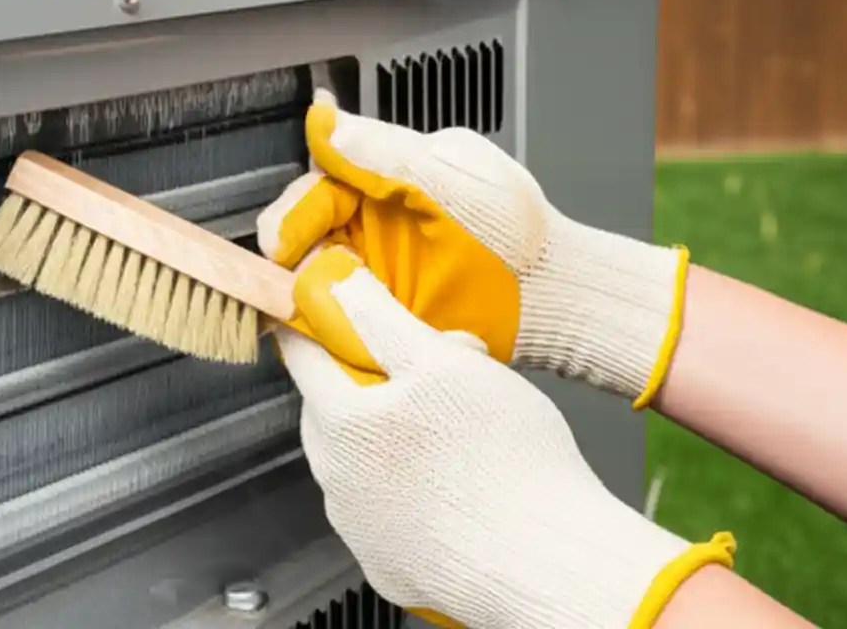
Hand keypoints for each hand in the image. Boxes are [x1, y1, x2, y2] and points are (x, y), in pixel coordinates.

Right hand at [260, 89, 688, 404]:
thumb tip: (323, 118)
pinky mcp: (390, 306)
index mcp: (392, 172)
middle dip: (295, 257)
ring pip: (319, 273)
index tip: (280, 242)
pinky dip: (331, 319)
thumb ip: (384, 153)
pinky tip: (335, 325)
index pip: (317, 184)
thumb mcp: (449, 185)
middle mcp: (381, 216)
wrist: (557, 302)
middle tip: (294, 282)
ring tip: (316, 308)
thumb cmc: (519, 238)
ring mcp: (384, 264)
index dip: (292, 213)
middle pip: (310, 231)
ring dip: (310, 291)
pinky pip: (343, 310)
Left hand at [277, 246, 734, 627]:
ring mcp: (360, 529)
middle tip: (426, 374)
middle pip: (331, 411)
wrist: (543, 564)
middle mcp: (336, 480)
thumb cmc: (502, 463)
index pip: (303, 356)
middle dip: (366, 384)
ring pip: (359, 463)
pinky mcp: (390, 565)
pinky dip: (409, 493)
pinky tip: (455, 486)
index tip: (328, 309)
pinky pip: (387, 512)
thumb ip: (381, 319)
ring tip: (452, 436)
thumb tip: (336, 282)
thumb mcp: (444, 363)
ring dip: (388, 441)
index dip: (317, 324)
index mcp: (341, 422)